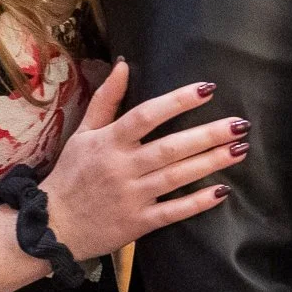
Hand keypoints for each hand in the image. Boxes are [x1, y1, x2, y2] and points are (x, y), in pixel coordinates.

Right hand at [40, 60, 244, 260]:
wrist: (51, 227)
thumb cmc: (71, 174)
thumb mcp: (83, 133)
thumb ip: (106, 100)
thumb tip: (124, 64)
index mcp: (109, 142)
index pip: (146, 115)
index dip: (177, 101)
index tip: (208, 88)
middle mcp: (122, 167)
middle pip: (170, 147)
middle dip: (208, 135)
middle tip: (241, 124)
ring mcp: (131, 196)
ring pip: (176, 177)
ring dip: (211, 163)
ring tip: (240, 149)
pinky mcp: (137, 223)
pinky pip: (172, 212)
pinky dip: (197, 203)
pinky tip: (222, 191)